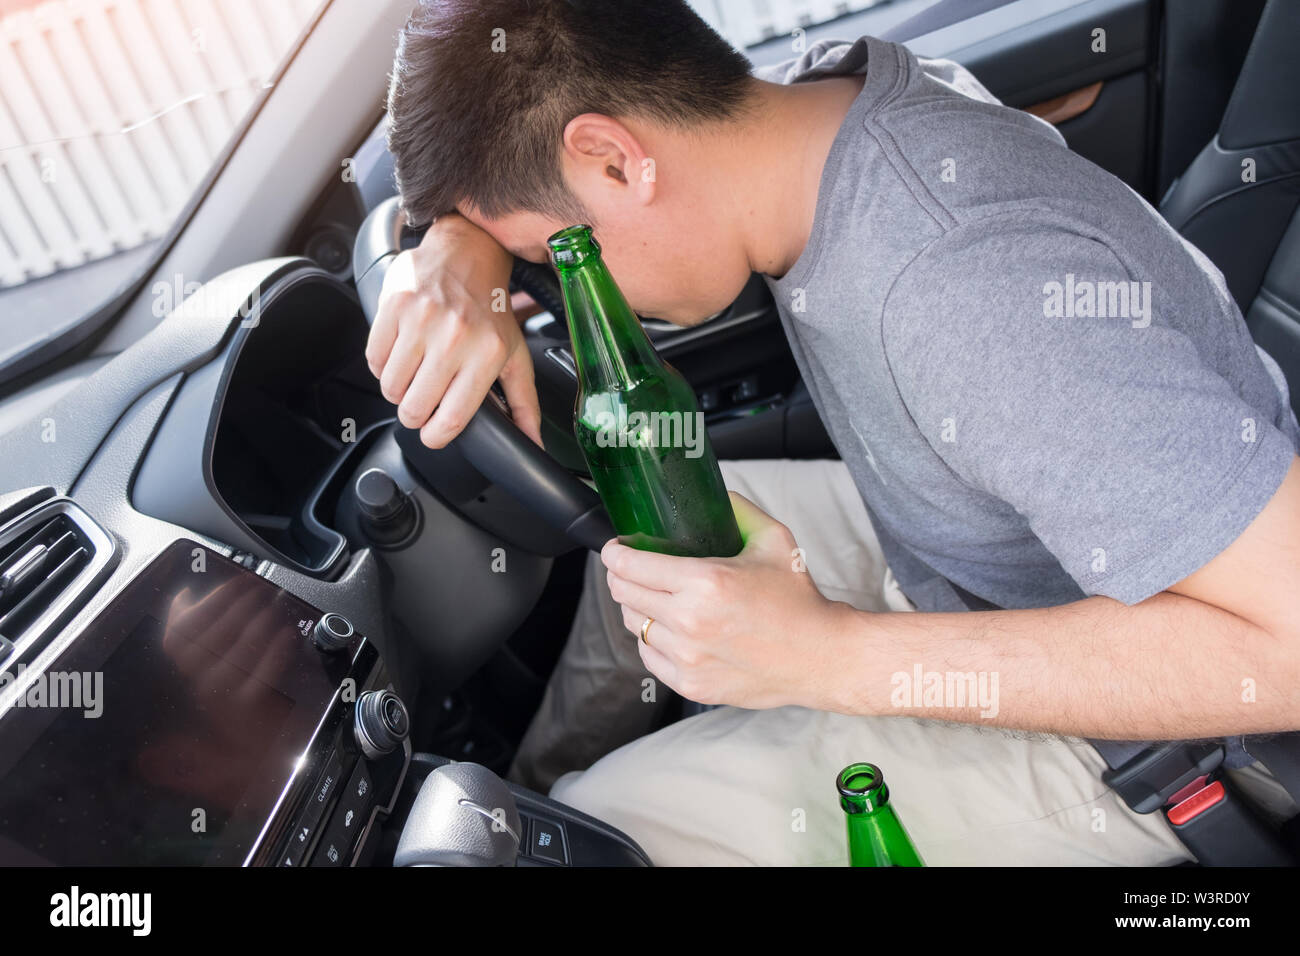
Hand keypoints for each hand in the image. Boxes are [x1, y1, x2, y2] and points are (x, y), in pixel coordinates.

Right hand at [364, 212, 542, 448]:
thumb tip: (533, 443)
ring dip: (397, 390)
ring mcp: (422, 320)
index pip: (451, 418)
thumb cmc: (490, 310)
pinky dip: (381, 365)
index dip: (436, 436)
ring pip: (390, 387)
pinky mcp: (395, 306)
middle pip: (414, 407)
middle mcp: (455, 337)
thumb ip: (523, 403)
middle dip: (414, 414)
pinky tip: (399, 355)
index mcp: (488, 354)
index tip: (432, 434)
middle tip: (421, 402)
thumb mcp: (515, 355)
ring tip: (412, 375)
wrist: (468, 253)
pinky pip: (374, 358)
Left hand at [600, 492, 850, 709]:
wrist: (819, 657)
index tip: (615, 549)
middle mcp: (690, 622)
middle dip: (621, 577)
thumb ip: (739, 511)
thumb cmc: (798, 602)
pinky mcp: (690, 683)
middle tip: (630, 569)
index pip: (631, 566)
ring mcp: (687, 657)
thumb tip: (715, 495)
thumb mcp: (774, 541)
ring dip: (637, 607)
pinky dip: (651, 640)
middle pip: (624, 594)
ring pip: (633, 625)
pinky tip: (670, 629)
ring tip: (654, 598)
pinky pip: (648, 656)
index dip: (615, 554)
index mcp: (705, 583)